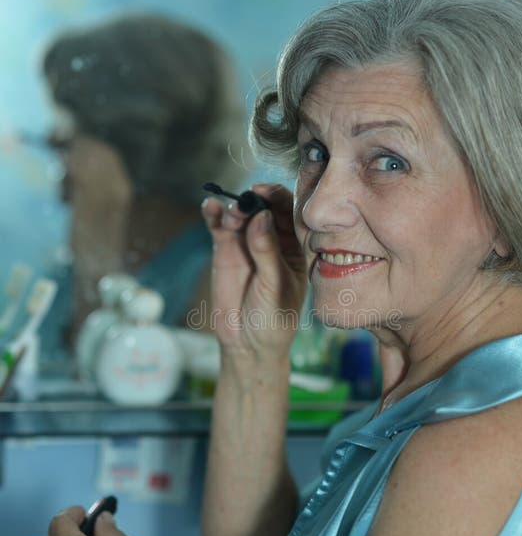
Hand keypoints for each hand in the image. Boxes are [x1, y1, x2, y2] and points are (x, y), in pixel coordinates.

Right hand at [201, 183, 307, 355]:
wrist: (248, 344)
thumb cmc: (274, 318)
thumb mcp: (276, 286)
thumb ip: (267, 252)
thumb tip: (261, 217)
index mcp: (296, 246)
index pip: (290, 212)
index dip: (278, 197)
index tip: (264, 192)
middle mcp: (273, 239)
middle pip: (264, 206)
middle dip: (255, 200)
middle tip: (245, 204)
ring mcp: (248, 242)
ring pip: (242, 214)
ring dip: (235, 207)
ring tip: (230, 215)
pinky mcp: (226, 249)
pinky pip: (220, 226)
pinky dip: (214, 215)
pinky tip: (210, 208)